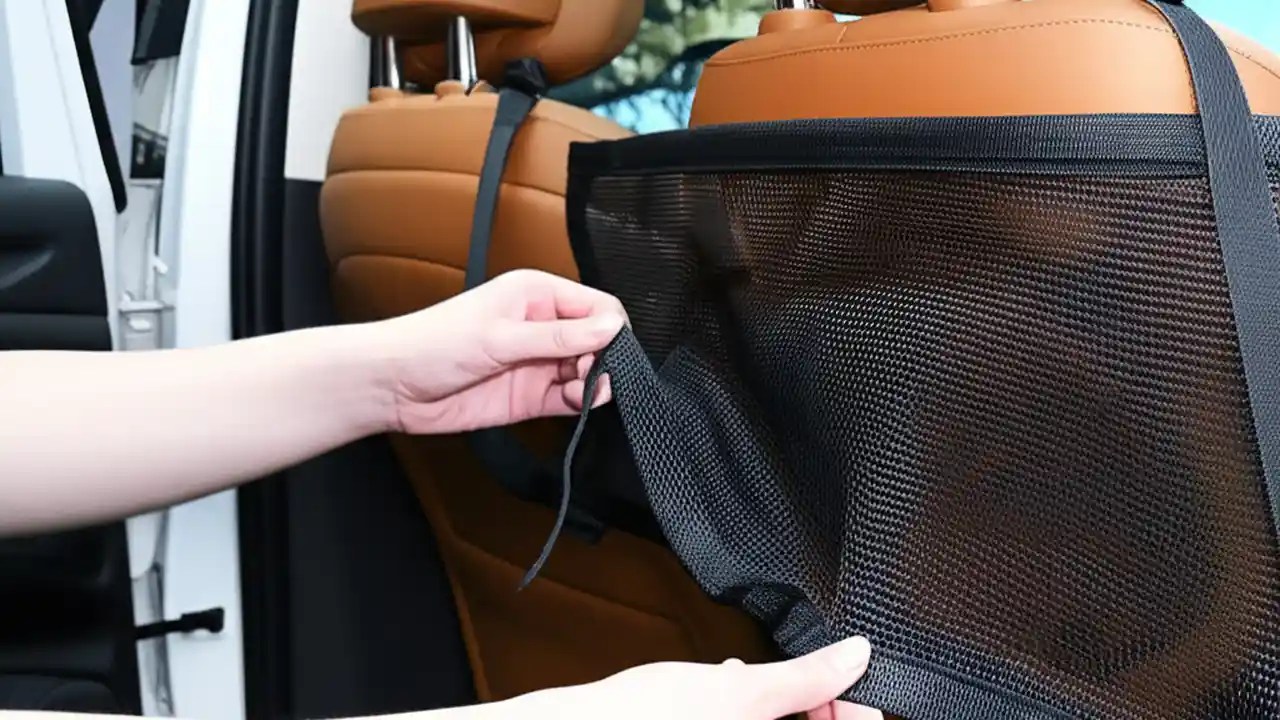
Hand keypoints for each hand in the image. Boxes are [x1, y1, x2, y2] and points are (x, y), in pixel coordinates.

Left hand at [368, 269, 627, 434]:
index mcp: (536, 295)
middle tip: (590, 374)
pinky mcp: (531, 396)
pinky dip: (580, 402)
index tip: (611, 351)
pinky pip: (570, 398)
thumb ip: (558, 336)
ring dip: (593, 383)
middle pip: (598, 342)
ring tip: (578, 390)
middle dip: (604, 359)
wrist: (392, 386)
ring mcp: (537, 362)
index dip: (611, 328)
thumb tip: (610, 327)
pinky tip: (575, 402)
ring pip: (588, 372)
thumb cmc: (431, 343)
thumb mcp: (500, 337)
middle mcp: (541, 326)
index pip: (597, 306)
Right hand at [495, 636, 882, 719]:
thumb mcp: (740, 691)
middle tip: (793, 686)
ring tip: (746, 683)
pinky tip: (721, 691)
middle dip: (810, 710)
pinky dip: (744, 717)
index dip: (850, 712)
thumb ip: (806, 678)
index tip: (835, 688)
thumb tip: (859, 654)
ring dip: (775, 711)